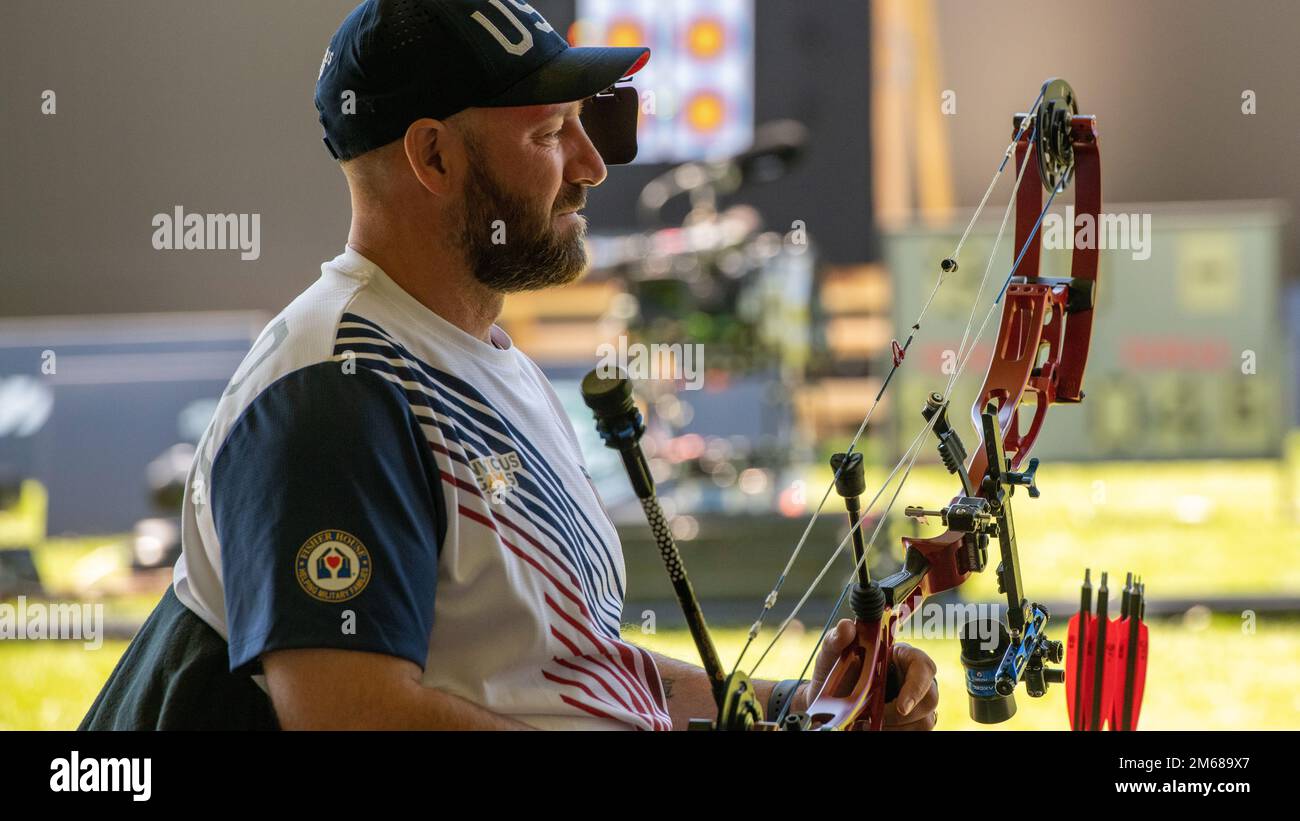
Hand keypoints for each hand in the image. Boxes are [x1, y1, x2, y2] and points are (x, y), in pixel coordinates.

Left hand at [792, 619, 937, 730]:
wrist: (827, 703)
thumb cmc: (834, 673)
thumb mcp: (831, 655)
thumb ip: (836, 640)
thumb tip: (846, 626)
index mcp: (900, 655)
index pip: (924, 666)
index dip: (917, 687)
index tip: (901, 707)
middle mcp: (913, 678)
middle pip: (930, 698)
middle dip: (902, 714)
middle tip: (875, 716)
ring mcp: (915, 702)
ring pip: (924, 720)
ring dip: (896, 726)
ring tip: (869, 721)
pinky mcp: (912, 721)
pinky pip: (915, 732)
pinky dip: (896, 732)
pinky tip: (875, 727)